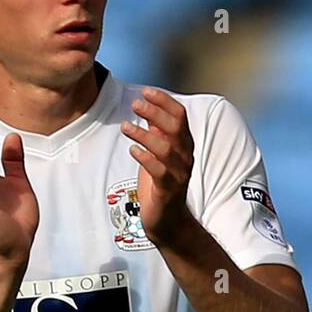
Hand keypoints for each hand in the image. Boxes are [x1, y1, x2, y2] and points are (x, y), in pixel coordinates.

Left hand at [120, 87, 193, 243]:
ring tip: (126, 127)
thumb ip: (157, 134)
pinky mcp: (168, 190)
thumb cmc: (161, 184)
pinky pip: (159, 170)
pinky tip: (132, 151)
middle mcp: (185, 157)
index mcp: (184, 145)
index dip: (164, 101)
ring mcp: (178, 174)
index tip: (146, 91)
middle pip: (175, 127)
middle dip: (155, 112)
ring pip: (165, 148)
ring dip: (144, 135)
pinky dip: (145, 158)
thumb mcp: (159, 154)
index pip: (180, 116)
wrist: (167, 220)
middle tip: (135, 104)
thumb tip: (149, 110)